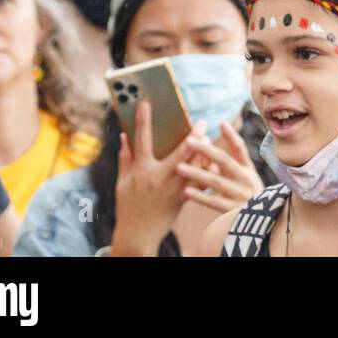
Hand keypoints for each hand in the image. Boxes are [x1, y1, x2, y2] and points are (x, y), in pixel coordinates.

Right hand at [111, 101, 203, 255]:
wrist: (138, 234)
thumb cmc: (128, 206)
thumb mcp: (122, 182)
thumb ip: (125, 158)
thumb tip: (124, 135)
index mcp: (142, 170)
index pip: (142, 140)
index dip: (143, 121)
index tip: (146, 103)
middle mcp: (159, 177)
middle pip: (180, 152)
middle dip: (192, 136)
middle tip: (201, 123)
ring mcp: (173, 188)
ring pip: (194, 166)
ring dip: (204, 152)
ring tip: (212, 139)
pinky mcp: (183, 197)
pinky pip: (199, 182)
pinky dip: (207, 171)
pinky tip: (216, 162)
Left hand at [176, 121, 264, 213]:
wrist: (263, 224)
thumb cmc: (245, 197)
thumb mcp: (242, 179)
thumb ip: (226, 168)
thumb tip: (205, 154)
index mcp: (248, 169)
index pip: (240, 149)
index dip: (231, 136)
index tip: (220, 122)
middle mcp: (247, 180)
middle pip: (225, 162)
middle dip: (206, 150)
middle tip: (189, 141)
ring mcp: (240, 196)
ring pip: (216, 182)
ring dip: (197, 173)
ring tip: (179, 167)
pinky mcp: (233, 212)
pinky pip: (214, 202)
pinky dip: (200, 196)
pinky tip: (186, 191)